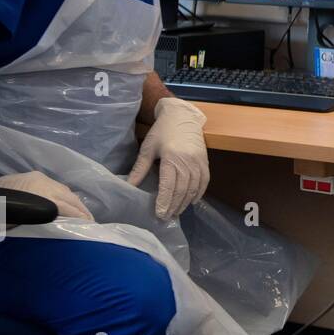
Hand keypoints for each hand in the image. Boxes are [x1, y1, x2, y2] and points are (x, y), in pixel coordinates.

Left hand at [0, 171, 93, 221]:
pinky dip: (66, 196)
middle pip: (71, 198)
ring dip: (75, 202)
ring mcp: (41, 178)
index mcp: (43, 197)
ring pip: (66, 191)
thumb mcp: (22, 223)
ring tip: (82, 213)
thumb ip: (44, 221)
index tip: (91, 226)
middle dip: (83, 210)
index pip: (69, 208)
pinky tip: (68, 203)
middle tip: (92, 221)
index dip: (82, 217)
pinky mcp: (36, 175)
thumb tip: (60, 226)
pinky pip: (57, 186)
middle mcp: (46, 184)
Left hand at [128, 97, 208, 219]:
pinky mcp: (205, 161)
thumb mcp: (147, 149)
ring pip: (193, 188)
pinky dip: (198, 193)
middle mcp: (187, 162)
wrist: (182, 116)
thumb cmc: (162, 132)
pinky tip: (191, 201)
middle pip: (181, 190)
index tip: (159, 214)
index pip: (169, 186)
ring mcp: (198, 162)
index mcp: (172, 158)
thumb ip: (139, 169)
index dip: (164, 202)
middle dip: (173, 206)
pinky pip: (204, 182)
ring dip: (185, 203)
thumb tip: (128, 187)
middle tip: (166, 217)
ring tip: (176, 212)